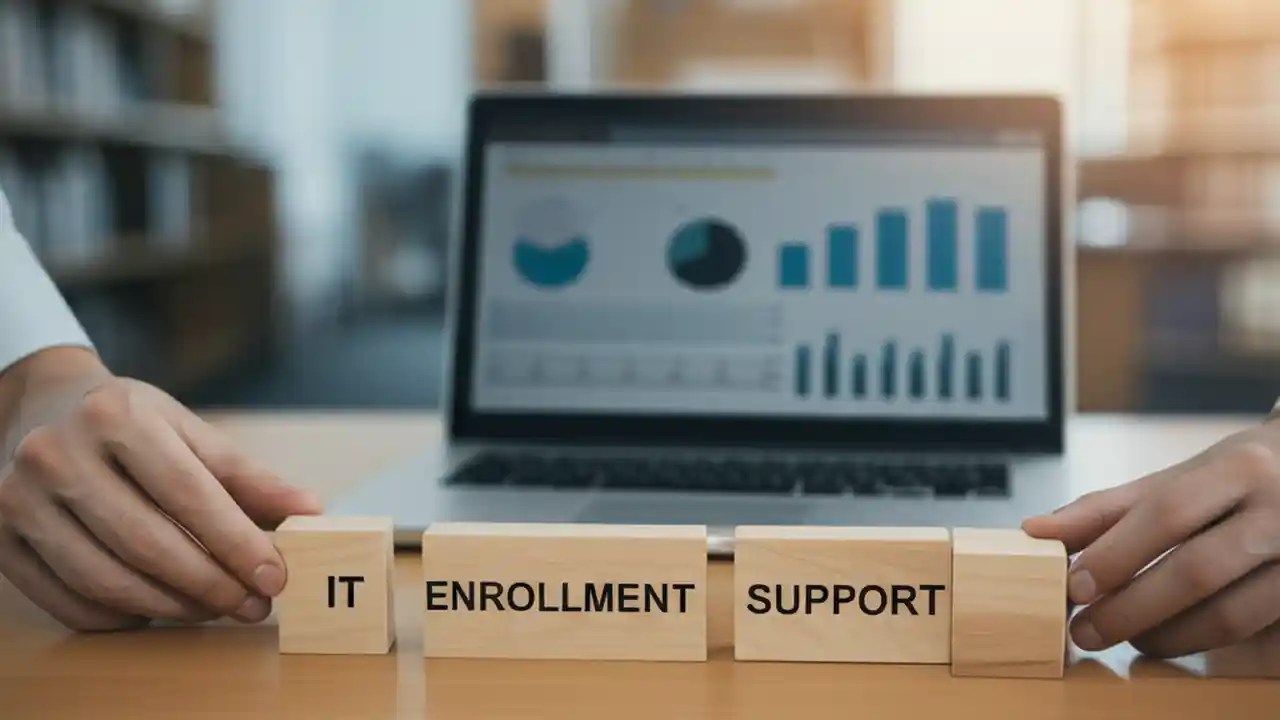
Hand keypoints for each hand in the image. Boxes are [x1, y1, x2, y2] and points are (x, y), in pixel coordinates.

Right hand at [0, 348, 321, 630]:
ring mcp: (19, 499)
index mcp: (116, 417)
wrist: (40, 404)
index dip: (235, 541)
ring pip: (106, 579)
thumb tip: (310, 512)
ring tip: (213, 609)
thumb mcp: (187, 430)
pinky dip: (121, 617)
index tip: (275, 577)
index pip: (188, 493)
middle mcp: (58, 455)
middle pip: (147, 543)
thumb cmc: (127, 419)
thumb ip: (247, 475)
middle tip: (253, 605)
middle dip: (210, 585)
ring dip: (171, 608)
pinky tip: (157, 612)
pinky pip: (67, 600)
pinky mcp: (0, 539)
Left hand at [1023, 419, 1279, 657]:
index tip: (1073, 586)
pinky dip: (1210, 645)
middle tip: (1087, 631)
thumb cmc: (1239, 478)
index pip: (1166, 514)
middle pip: (1196, 571)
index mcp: (1238, 469)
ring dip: (1168, 637)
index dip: (1115, 554)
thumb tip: (1035, 531)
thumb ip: (1108, 508)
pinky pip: (1258, 636)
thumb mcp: (1179, 478)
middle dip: (1130, 609)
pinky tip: (1180, 640)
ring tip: (1132, 639)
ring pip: (1231, 616)